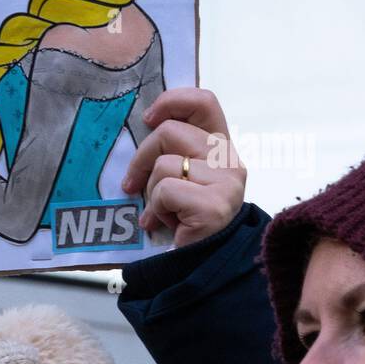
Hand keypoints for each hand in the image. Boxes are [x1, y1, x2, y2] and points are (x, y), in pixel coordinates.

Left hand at [121, 88, 245, 246]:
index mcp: (221, 145)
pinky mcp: (215, 207)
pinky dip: (157, 210)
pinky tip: (170, 224)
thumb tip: (144, 122)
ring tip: (164, 210)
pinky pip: (166, 192)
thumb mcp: (181, 173)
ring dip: (151, 191)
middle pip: (169, 131)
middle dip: (141, 158)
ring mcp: (226, 183)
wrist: (203, 262)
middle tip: (134, 184)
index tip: (148, 120)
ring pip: (164, 164)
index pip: (203, 101)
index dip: (171, 101)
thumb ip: (173, 148)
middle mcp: (230, 159)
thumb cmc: (185, 214)